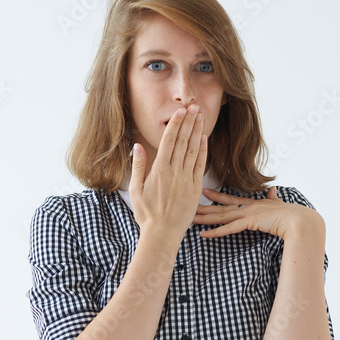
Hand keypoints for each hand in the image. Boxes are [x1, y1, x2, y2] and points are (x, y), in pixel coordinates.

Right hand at [128, 104, 207, 234]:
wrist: (162, 233)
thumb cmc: (146, 213)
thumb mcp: (135, 189)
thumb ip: (138, 166)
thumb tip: (137, 145)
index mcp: (159, 170)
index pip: (169, 141)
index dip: (175, 124)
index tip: (180, 111)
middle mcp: (174, 172)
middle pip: (182, 141)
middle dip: (188, 122)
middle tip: (194, 106)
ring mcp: (186, 179)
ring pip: (193, 150)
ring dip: (197, 131)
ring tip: (201, 116)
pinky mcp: (195, 188)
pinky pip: (200, 165)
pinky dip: (203, 150)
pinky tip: (204, 138)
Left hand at [192, 186, 323, 239]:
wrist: (298, 219)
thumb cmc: (291, 214)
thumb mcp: (279, 204)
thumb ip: (274, 198)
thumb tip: (274, 190)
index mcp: (252, 204)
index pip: (230, 199)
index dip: (217, 196)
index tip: (205, 192)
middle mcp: (247, 207)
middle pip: (220, 208)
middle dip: (203, 208)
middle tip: (187, 206)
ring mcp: (247, 214)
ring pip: (220, 217)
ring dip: (204, 219)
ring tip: (189, 220)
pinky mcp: (249, 222)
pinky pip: (228, 228)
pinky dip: (215, 232)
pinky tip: (203, 234)